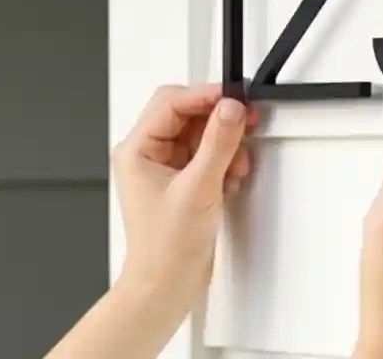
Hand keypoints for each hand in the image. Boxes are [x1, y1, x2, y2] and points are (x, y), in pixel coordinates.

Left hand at [111, 85, 254, 348]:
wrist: (166, 286)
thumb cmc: (164, 248)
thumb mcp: (198, 188)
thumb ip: (218, 144)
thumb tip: (230, 110)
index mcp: (137, 149)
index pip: (172, 102)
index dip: (205, 95)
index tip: (234, 97)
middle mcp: (148, 155)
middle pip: (188, 114)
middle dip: (218, 119)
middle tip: (244, 118)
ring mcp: (166, 169)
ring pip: (201, 134)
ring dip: (224, 143)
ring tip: (236, 160)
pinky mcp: (184, 182)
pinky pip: (208, 155)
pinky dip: (224, 160)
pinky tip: (231, 176)